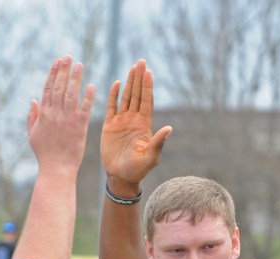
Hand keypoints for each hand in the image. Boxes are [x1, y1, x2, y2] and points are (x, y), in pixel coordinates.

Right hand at [27, 56, 95, 175]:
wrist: (56, 169)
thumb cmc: (44, 154)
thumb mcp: (32, 135)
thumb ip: (32, 117)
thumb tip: (32, 100)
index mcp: (44, 114)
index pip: (48, 88)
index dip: (53, 73)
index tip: (57, 61)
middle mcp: (54, 114)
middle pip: (58, 87)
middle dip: (63, 70)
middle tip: (69, 57)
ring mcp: (67, 120)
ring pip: (70, 94)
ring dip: (75, 78)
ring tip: (79, 65)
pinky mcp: (79, 127)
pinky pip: (84, 109)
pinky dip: (88, 97)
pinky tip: (91, 85)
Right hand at [100, 59, 171, 190]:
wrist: (121, 176)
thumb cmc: (138, 169)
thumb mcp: (151, 157)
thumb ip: (159, 142)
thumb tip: (169, 128)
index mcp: (145, 125)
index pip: (147, 101)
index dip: (148, 87)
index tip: (149, 72)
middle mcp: (134, 120)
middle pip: (137, 94)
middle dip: (139, 78)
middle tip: (141, 61)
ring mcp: (122, 121)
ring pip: (126, 97)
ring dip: (129, 82)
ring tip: (133, 67)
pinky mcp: (109, 126)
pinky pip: (111, 107)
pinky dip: (113, 95)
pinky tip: (115, 83)